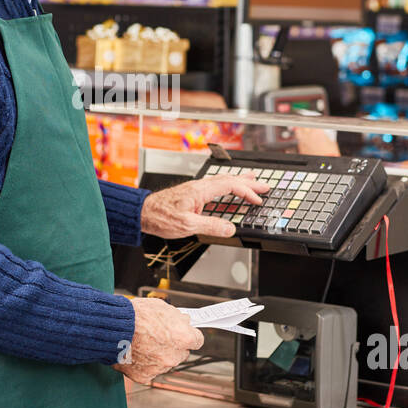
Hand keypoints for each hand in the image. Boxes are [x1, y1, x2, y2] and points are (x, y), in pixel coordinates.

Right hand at [114, 295, 203, 383]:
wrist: (112, 327)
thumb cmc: (135, 315)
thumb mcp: (162, 307)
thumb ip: (177, 317)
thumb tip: (184, 321)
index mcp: (183, 338)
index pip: (198, 340)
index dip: (190, 336)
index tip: (185, 334)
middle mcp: (174, 356)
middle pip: (181, 353)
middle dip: (173, 346)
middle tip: (159, 337)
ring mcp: (160, 368)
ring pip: (165, 363)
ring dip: (158, 356)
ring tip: (143, 343)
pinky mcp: (144, 376)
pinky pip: (149, 371)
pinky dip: (144, 365)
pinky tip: (136, 353)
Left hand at [139, 172, 271, 239]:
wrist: (143, 213)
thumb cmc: (160, 217)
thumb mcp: (187, 225)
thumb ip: (210, 225)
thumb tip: (230, 228)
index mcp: (200, 190)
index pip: (230, 186)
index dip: (246, 192)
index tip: (258, 200)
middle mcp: (199, 186)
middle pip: (229, 179)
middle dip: (248, 182)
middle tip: (264, 186)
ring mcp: (195, 189)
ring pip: (222, 181)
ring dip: (239, 181)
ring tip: (251, 180)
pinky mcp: (191, 193)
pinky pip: (215, 185)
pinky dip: (227, 186)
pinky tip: (227, 189)